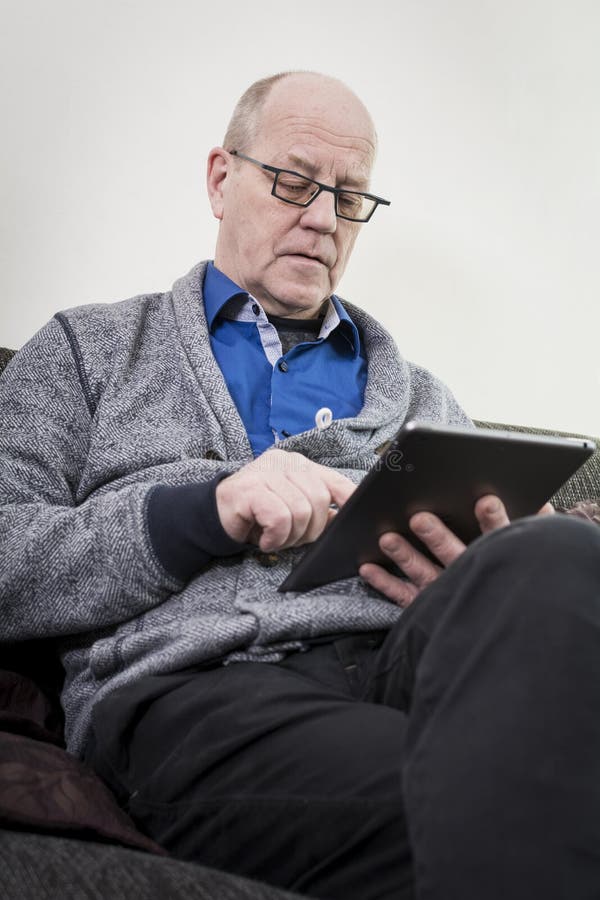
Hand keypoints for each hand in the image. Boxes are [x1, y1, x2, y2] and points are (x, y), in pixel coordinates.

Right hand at [215, 449, 355, 551]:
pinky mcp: (250, 489)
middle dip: (311, 529)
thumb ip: (315, 508)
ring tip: (275, 539)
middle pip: (319, 499)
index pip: (334, 479)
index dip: (348, 499)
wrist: (213, 515)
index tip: (353, 518)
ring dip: (290, 536)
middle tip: (291, 539)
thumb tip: (339, 517)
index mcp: (299, 465)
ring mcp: (265, 473)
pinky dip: (276, 537)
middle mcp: (284, 463)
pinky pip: (279, 518)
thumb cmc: (256, 514)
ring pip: (300, 511)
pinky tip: (265, 540)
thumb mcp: (290, 509)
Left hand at [359, 495, 554, 607]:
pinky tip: (367, 568)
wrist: (504, 640)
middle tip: (419, 519)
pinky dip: (385, 583)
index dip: (494, 519)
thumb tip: (541, 505)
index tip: (485, 501)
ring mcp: (446, 595)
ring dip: (405, 555)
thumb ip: (529, 529)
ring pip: (424, 572)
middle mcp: (470, 577)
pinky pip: (403, 597)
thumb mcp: (526, 553)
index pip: (499, 536)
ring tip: (387, 539)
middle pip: (454, 552)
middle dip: (437, 535)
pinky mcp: (427, 609)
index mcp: (497, 560)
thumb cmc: (512, 584)